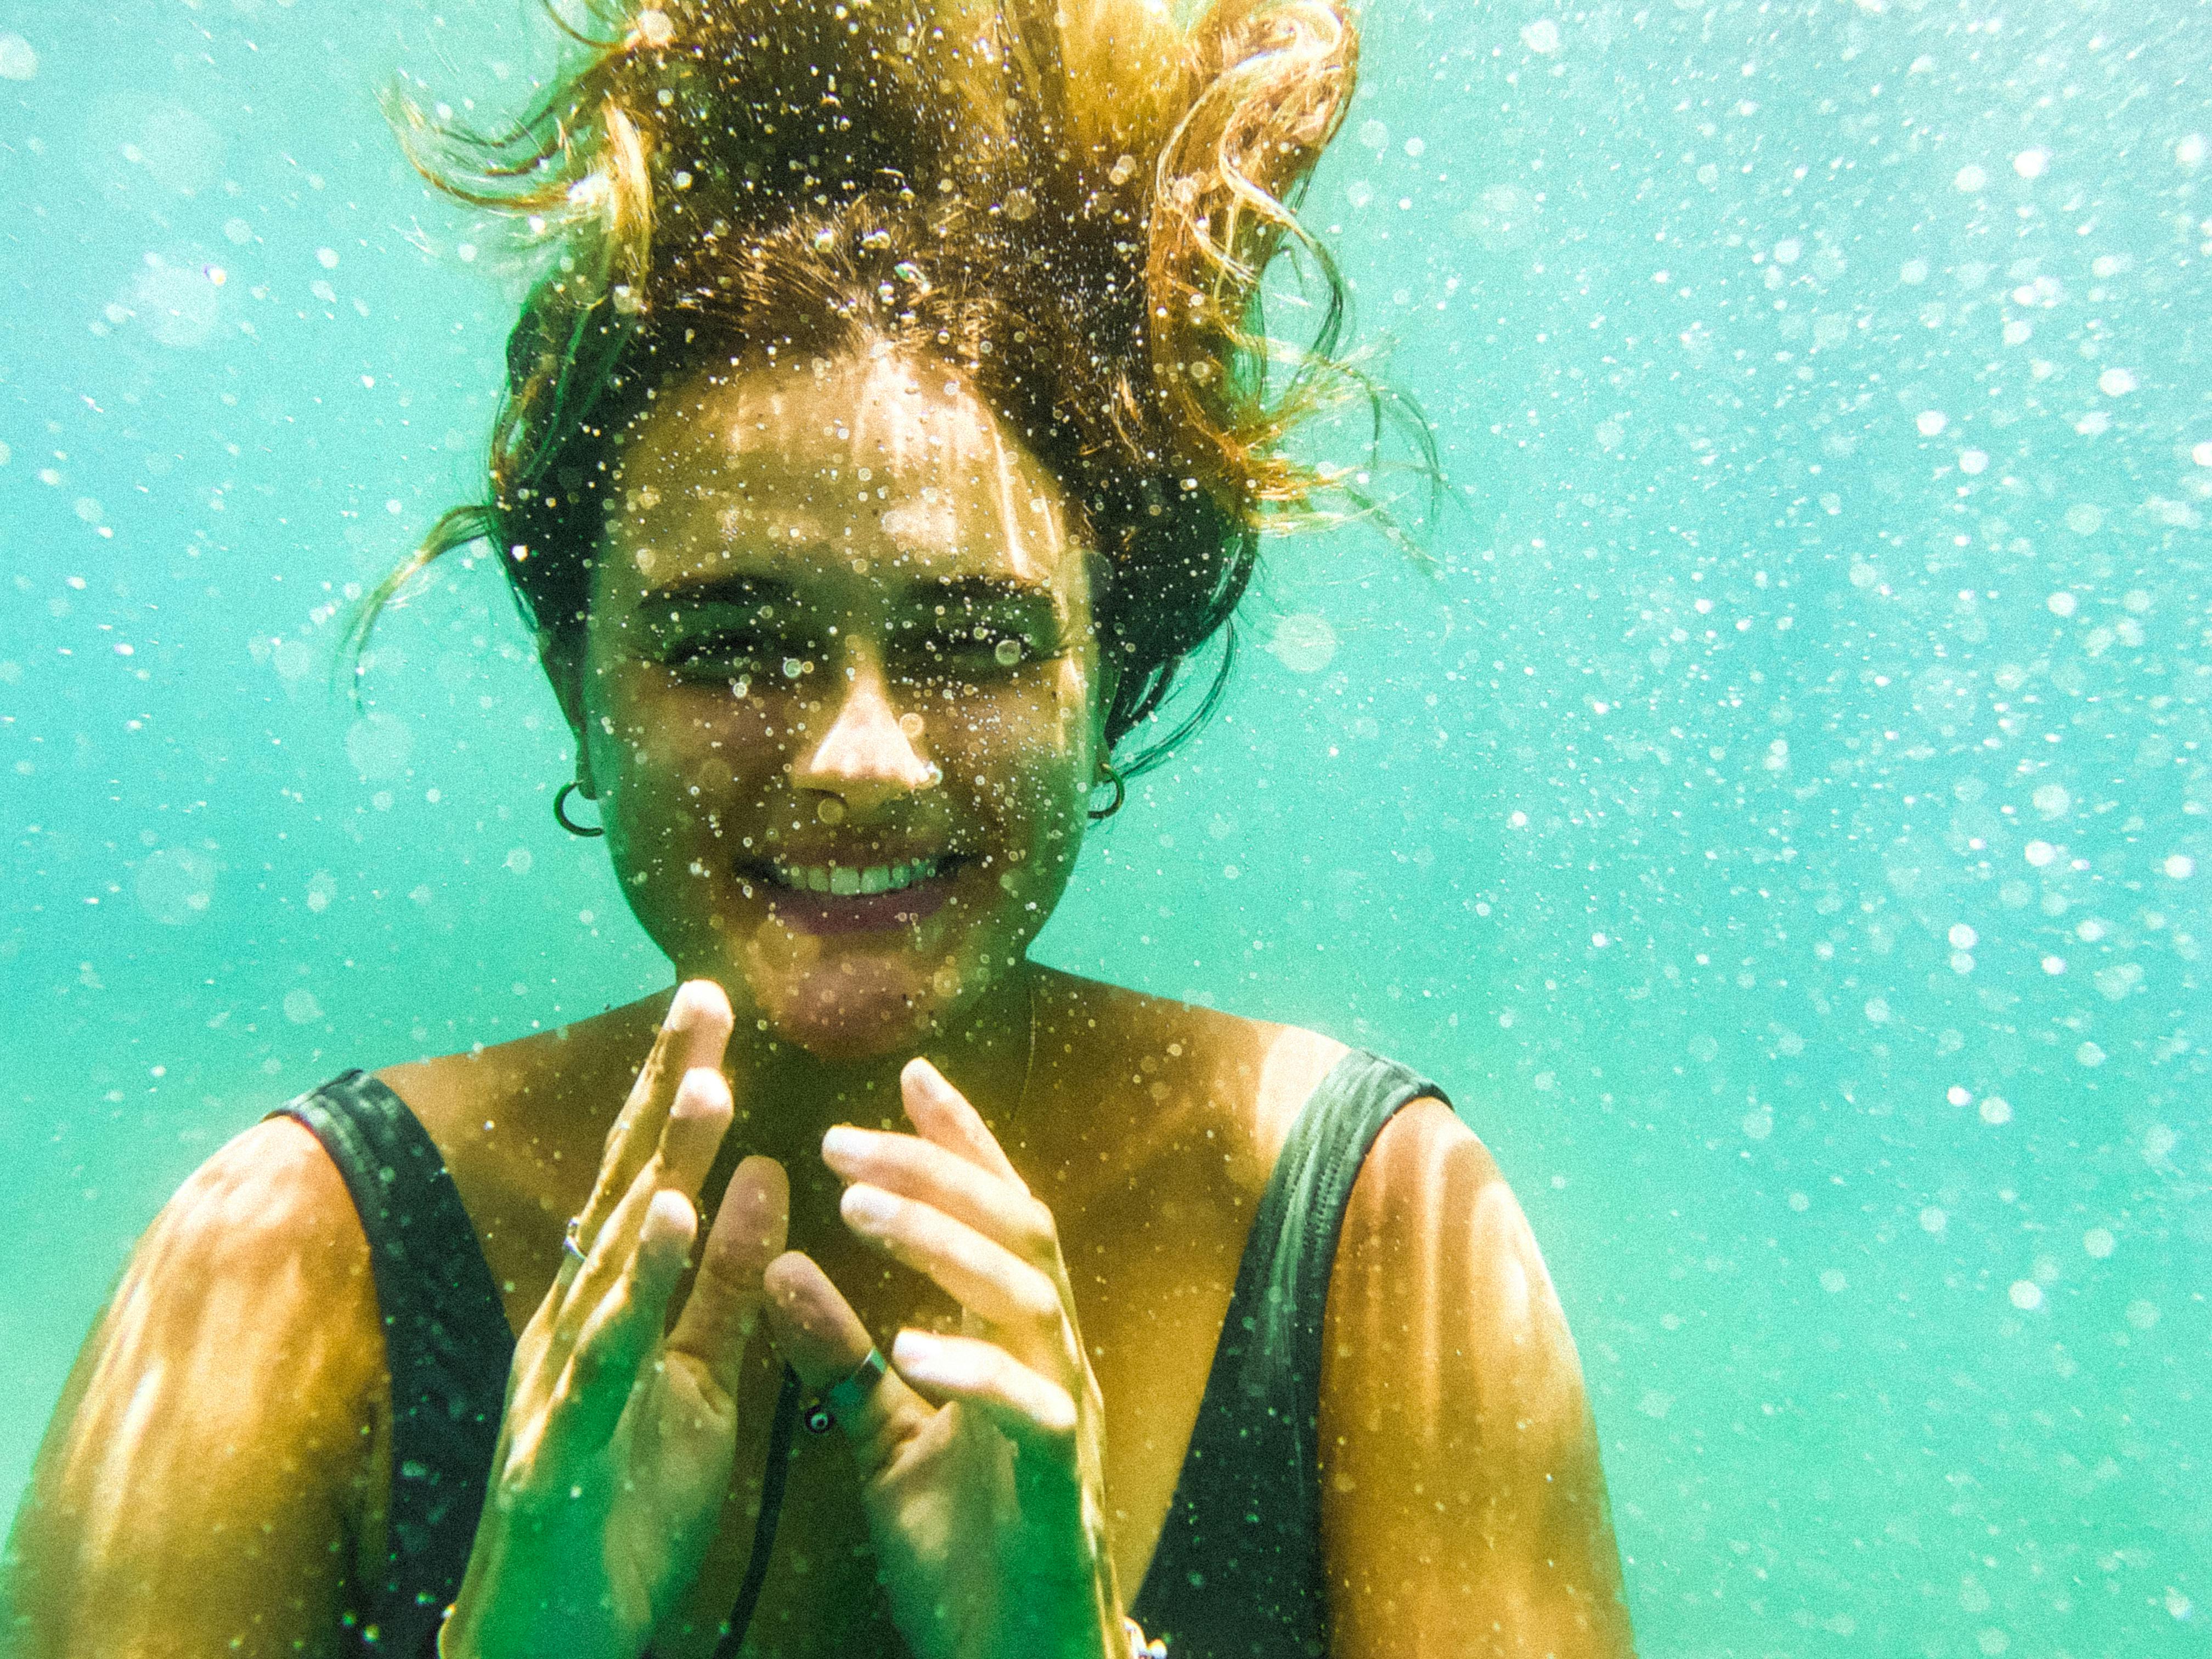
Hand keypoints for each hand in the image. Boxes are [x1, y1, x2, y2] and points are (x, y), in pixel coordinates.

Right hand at [443, 981, 788, 1658]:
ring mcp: (560, 1381)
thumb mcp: (696, 1375)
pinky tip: (662, 1222)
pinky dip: (632, 1287)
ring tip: (703, 1087)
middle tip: (703, 999)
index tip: (713, 1002)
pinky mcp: (559, 1446)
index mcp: (613, 1305)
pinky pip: (603, 1357)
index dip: (679, 1090)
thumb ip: (724, 1280)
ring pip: (614, 1260)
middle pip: (628, 1190)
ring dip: (657, 1169)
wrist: (560, 1635)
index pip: (653, 1177)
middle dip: (664, 1093)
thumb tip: (762, 1172)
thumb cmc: (624, 1502)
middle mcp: (576, 1323)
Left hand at [761, 1057, 1122, 1658]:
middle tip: (847, 1140)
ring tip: (861, 1212)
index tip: (909, 1075)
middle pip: (1016, 1229)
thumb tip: (780, 1265)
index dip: (958, 1142)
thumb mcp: (884, 1437)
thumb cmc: (962, 1549)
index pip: (994, 1213)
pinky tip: (912, 1346)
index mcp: (1012, 1337)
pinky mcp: (1058, 1485)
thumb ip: (841, 1355)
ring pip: (1027, 1297)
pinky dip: (973, 1370)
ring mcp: (1064, 1416)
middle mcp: (1051, 1357)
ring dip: (946, 1245)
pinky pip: (1029, 1409)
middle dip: (938, 1172)